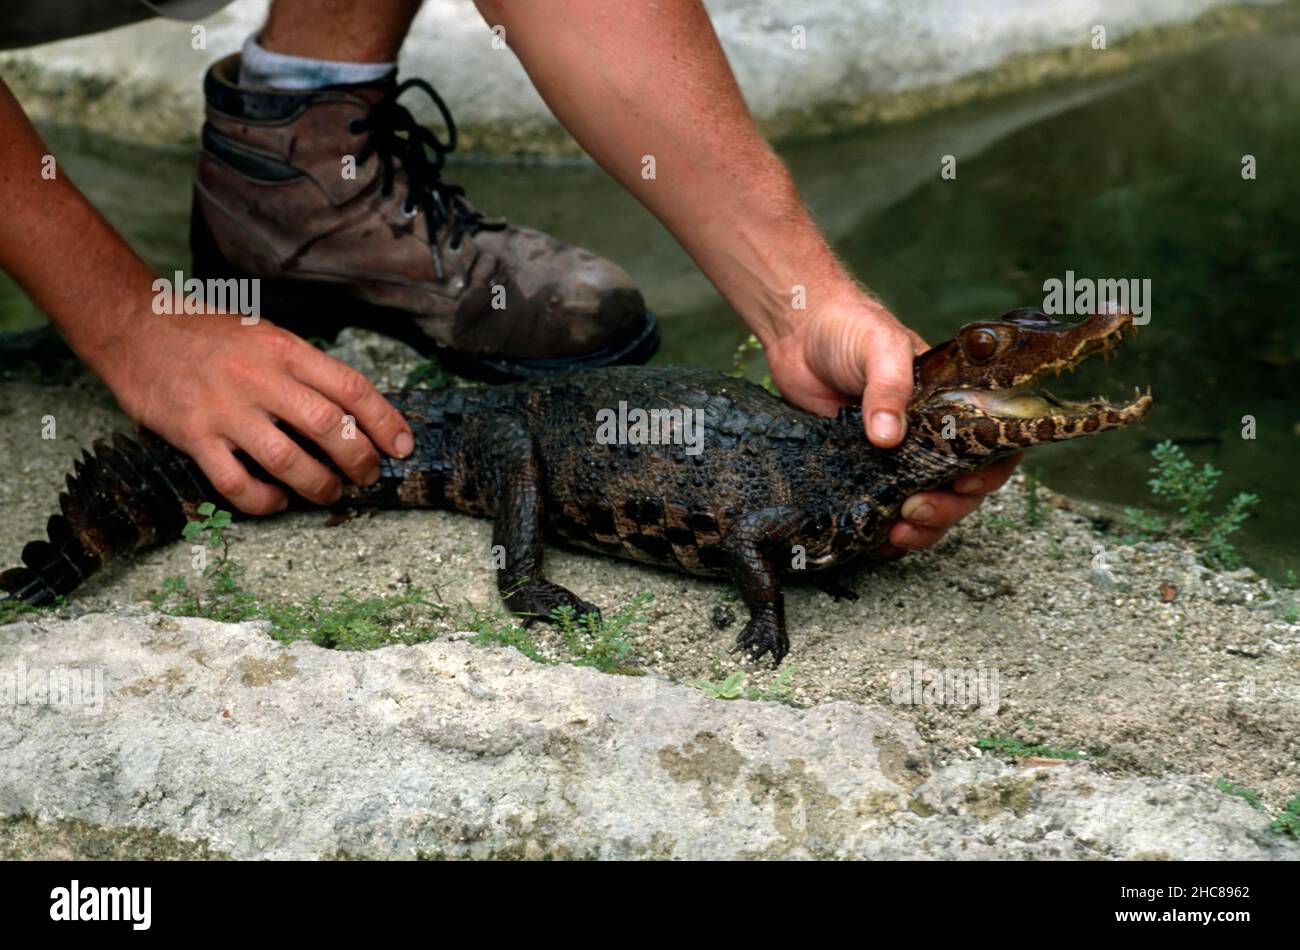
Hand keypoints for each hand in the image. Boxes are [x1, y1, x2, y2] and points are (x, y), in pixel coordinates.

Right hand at [102, 308, 413, 514]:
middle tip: (368, 475)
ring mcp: (226, 409)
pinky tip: (277, 500)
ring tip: (329, 492)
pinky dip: (263, 501)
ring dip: (318, 485)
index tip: (403, 447)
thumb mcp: (267, 336)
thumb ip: (306, 371)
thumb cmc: (210, 336)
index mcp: (286, 350)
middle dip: (359, 459)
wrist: (136, 329)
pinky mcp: (193, 436)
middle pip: (328, 426)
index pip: (351, 387)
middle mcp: (260, 378)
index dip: (385, 422)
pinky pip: (236, 482)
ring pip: (287, 460)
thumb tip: (355, 412)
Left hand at [763, 286, 1019, 554]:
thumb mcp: (879, 347)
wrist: (797, 332)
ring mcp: (897, 457)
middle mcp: (932, 435)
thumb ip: (889, 387)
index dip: (990, 471)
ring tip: (898, 535)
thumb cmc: (849, 328)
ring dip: (922, 529)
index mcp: (951, 404)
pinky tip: (875, 542)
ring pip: (927, 505)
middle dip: (948, 508)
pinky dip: (884, 531)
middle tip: (917, 511)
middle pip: (962, 487)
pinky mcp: (862, 471)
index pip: (991, 444)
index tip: (966, 484)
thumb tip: (888, 437)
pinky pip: (883, 510)